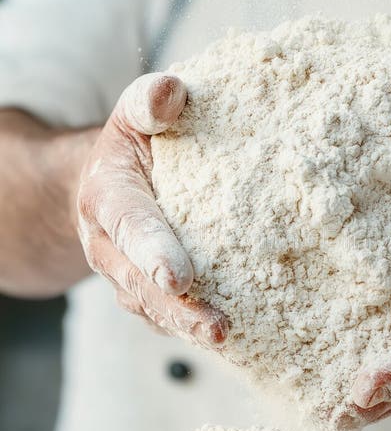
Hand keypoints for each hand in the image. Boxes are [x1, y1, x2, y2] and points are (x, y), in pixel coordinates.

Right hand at [77, 73, 227, 346]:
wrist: (114, 183)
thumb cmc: (136, 144)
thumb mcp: (134, 114)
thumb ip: (149, 102)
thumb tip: (171, 92)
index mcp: (108, 199)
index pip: (130, 227)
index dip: (153, 251)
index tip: (181, 276)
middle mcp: (111, 247)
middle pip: (142, 286)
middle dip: (178, 309)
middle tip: (217, 327)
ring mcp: (129, 278)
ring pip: (156, 311)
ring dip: (190, 328)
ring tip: (230, 339)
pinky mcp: (152, 296)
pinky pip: (171, 317)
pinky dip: (198, 328)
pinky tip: (242, 337)